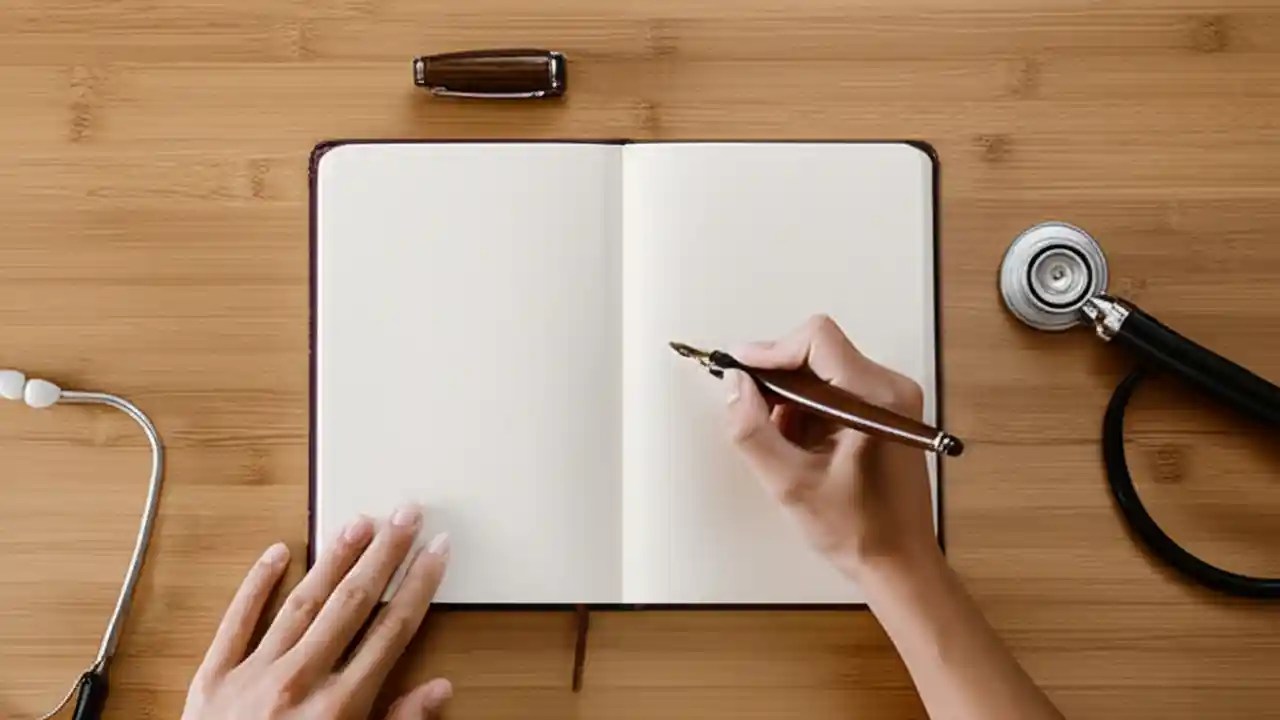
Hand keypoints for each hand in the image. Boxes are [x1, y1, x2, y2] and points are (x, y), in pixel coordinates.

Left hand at [183, 505, 451, 719]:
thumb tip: (438, 691)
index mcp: (340, 708)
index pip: (393, 630)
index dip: (420, 585)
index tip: (437, 550)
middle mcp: (300, 683)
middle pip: (354, 603)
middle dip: (386, 554)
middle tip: (406, 514)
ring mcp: (253, 677)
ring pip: (302, 602)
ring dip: (335, 558)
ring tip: (358, 522)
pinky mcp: (211, 680)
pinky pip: (237, 622)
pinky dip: (256, 585)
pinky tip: (277, 551)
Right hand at [724, 315, 937, 580]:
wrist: (899, 563)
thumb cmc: (856, 529)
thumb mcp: (790, 483)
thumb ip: (752, 429)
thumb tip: (734, 383)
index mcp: (875, 397)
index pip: (816, 339)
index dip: (770, 351)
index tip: (739, 374)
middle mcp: (890, 387)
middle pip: (817, 352)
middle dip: (778, 382)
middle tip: (754, 417)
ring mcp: (890, 399)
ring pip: (822, 372)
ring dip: (791, 401)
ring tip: (784, 446)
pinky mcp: (885, 413)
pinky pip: (834, 391)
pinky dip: (808, 412)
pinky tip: (802, 449)